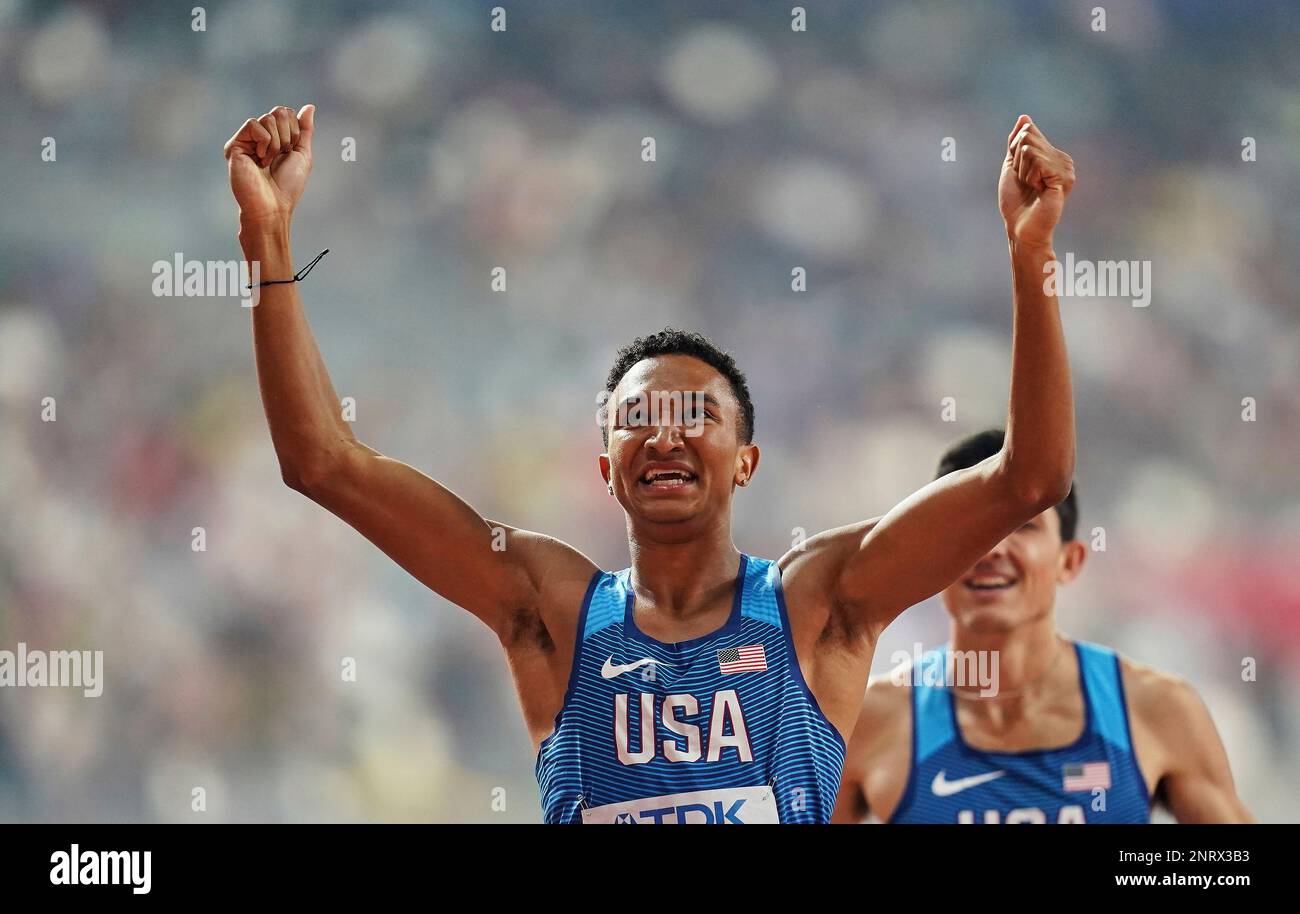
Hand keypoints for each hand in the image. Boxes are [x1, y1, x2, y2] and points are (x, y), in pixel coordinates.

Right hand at [223, 105, 314, 227]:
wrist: (273, 206)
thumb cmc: (288, 186)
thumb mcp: (302, 154)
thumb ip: (304, 130)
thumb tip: (309, 106)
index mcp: (274, 137)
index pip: (287, 113)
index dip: (295, 131)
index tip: (290, 152)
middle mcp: (259, 137)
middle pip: (279, 112)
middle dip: (288, 135)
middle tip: (280, 157)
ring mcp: (246, 140)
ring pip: (268, 118)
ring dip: (277, 143)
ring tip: (268, 162)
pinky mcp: (234, 145)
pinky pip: (254, 125)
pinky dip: (265, 142)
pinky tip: (259, 160)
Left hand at [998, 115, 1074, 247]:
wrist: (1020, 227)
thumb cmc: (1016, 201)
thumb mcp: (1012, 166)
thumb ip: (1017, 142)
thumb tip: (1024, 117)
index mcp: (1053, 156)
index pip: (1027, 134)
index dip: (1015, 154)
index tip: (1021, 175)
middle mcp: (1063, 160)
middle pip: (1027, 138)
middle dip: (1017, 162)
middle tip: (1025, 183)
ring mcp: (1066, 168)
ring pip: (1030, 149)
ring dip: (1022, 171)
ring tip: (1032, 188)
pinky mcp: (1064, 178)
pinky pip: (1037, 161)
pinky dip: (1029, 176)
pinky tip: (1038, 190)